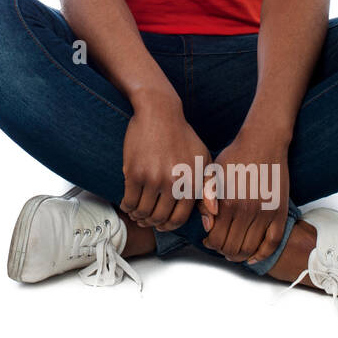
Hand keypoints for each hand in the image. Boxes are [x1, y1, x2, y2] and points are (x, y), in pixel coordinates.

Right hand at [120, 95, 211, 232]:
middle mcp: (175, 183)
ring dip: (138, 216)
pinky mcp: (134, 172)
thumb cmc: (182, 136)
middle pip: (159, 217)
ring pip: (143, 211)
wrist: (159, 112)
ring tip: (135, 212)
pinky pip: (129, 200)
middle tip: (145, 219)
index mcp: (193, 182)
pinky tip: (126, 203)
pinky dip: (126, 206)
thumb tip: (212, 215)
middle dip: (151, 222)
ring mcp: (154, 178)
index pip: (179, 218)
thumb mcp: (203, 159)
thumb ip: (209, 187)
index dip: (168, 225)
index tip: (160, 224)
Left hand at [200, 131, 290, 264]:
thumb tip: (208, 225)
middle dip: (223, 251)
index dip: (211, 244)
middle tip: (220, 247)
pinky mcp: (280, 212)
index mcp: (226, 202)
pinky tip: (253, 257)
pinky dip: (262, 254)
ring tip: (234, 251)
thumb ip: (206, 199)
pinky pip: (272, 242)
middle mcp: (245, 210)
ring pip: (250, 248)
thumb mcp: (212, 173)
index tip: (209, 241)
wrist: (263, 142)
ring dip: (240, 255)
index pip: (216, 238)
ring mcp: (265, 213)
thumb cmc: (235, 156)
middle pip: (232, 247)